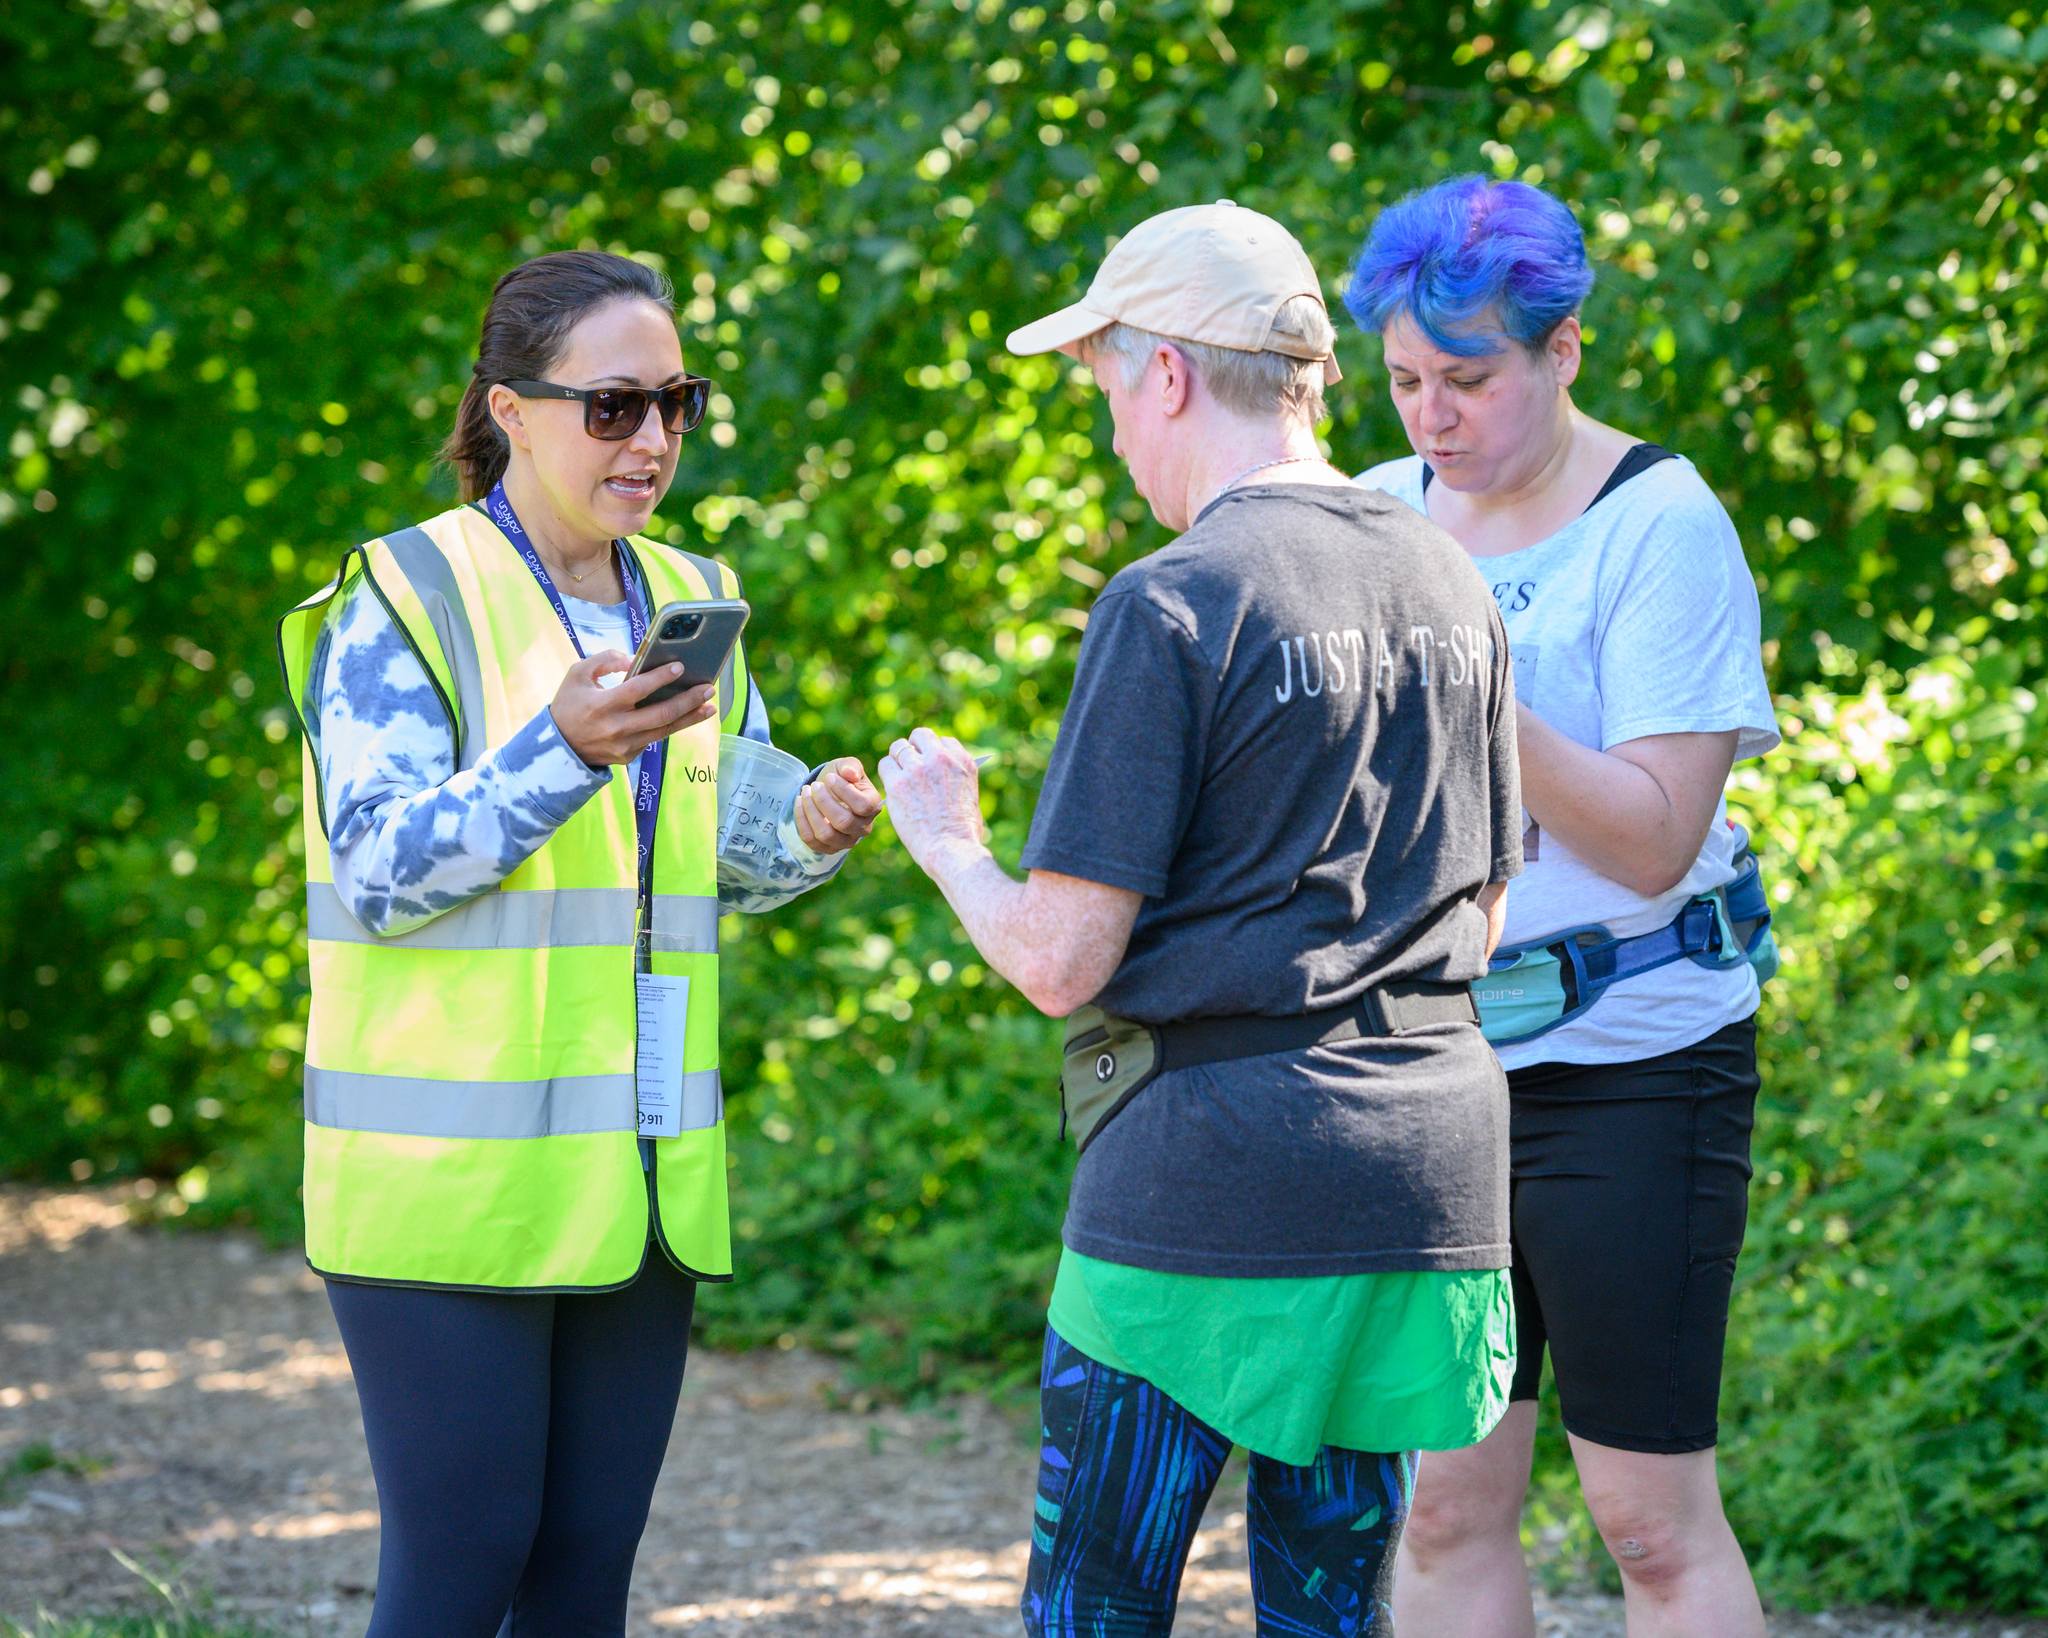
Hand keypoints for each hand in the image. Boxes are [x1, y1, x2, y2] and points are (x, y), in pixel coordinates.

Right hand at [551, 651, 715, 767]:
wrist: (559, 747)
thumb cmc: (569, 705)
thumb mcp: (577, 674)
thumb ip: (605, 660)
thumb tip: (635, 659)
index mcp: (602, 705)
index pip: (638, 689)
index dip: (660, 677)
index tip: (680, 667)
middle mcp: (617, 728)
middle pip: (661, 714)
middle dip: (689, 700)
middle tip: (708, 688)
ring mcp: (625, 745)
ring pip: (665, 730)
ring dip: (690, 717)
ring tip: (710, 706)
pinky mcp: (630, 756)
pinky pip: (655, 737)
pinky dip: (671, 725)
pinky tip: (687, 715)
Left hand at [794, 757, 882, 855]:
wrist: (829, 791)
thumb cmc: (841, 778)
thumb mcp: (847, 766)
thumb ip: (851, 766)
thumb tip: (850, 773)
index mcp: (873, 806)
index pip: (863, 806)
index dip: (844, 791)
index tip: (830, 777)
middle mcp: (863, 828)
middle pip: (843, 822)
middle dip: (824, 801)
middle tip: (814, 786)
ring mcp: (846, 841)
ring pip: (826, 834)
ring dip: (811, 811)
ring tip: (805, 792)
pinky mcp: (828, 847)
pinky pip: (811, 840)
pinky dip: (801, 820)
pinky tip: (799, 802)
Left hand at [877, 727, 985, 875]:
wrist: (951, 849)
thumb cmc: (963, 834)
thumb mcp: (971, 798)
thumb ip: (957, 780)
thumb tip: (945, 779)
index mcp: (963, 762)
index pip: (944, 741)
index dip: (933, 753)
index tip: (928, 765)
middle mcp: (941, 759)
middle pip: (920, 736)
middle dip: (913, 748)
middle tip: (908, 766)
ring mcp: (918, 769)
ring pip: (898, 748)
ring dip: (897, 761)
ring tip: (898, 778)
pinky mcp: (898, 782)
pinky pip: (885, 765)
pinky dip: (886, 774)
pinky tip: (891, 788)